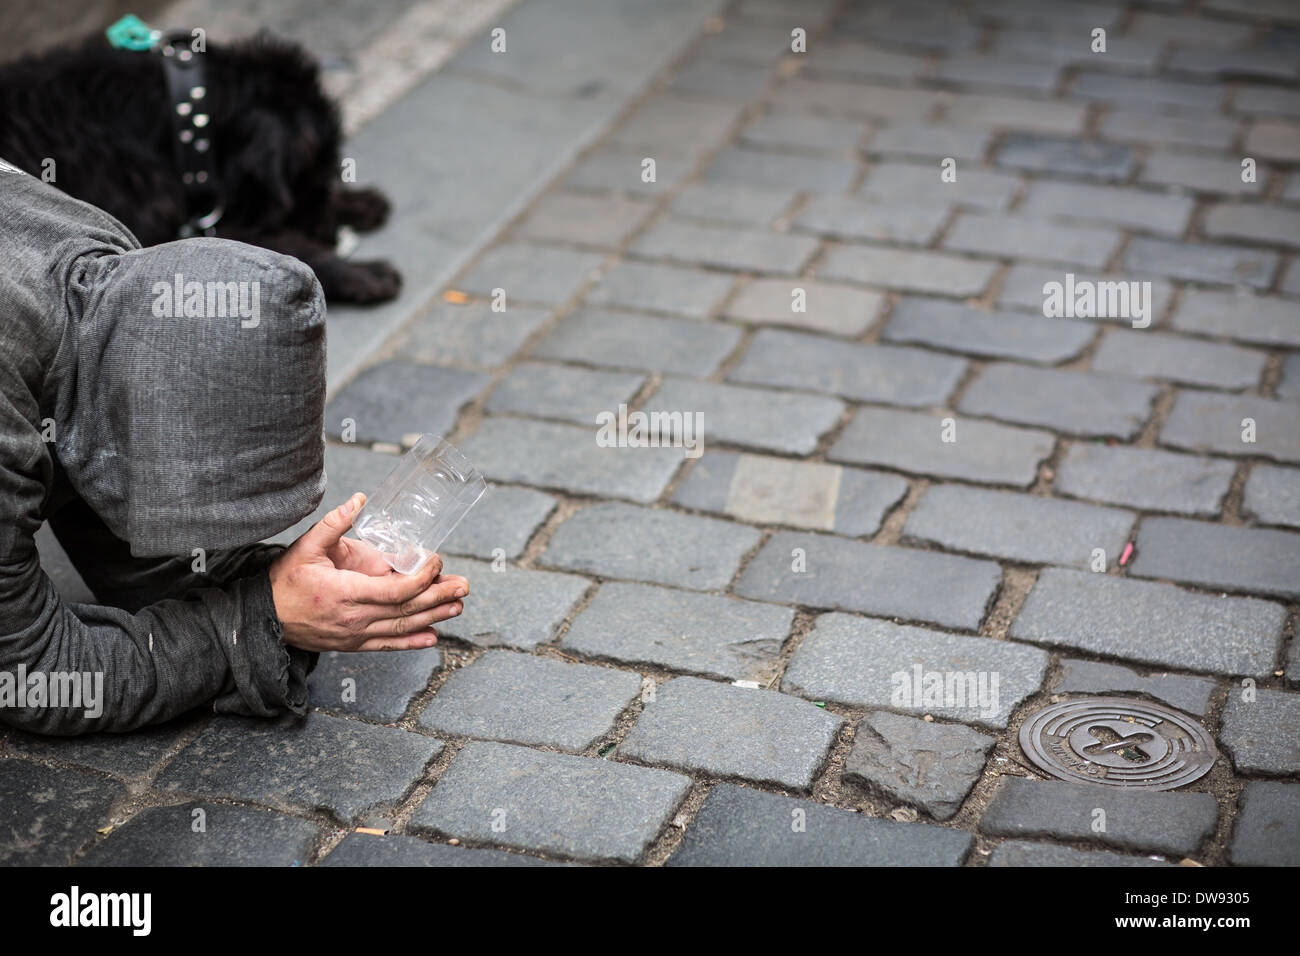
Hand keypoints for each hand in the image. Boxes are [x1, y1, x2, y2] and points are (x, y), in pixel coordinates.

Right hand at [268, 492, 469, 651]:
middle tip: (464, 586)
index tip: (436, 561)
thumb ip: (333, 523)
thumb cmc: (285, 580)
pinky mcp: (353, 643)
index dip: (421, 578)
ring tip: (457, 606)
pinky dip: (412, 642)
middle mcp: (354, 618)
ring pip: (401, 628)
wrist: (264, 618)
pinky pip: (387, 645)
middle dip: (438, 597)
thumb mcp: (306, 546)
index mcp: (345, 593)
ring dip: (433, 617)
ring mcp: (355, 634)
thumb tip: (359, 499)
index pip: (394, 591)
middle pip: (406, 610)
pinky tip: (433, 637)